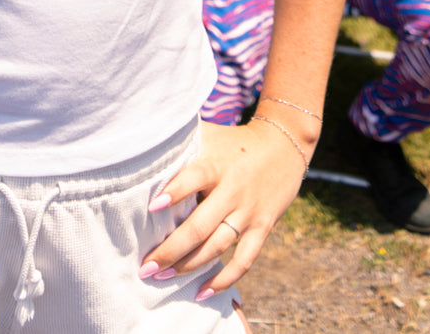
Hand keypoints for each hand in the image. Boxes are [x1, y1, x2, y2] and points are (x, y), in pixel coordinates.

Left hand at [139, 118, 307, 297]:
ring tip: (162, 276)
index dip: (175, 192)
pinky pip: (244, 260)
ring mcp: (248, 212)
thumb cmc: (234, 142)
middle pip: (201, 225)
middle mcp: (232, 191)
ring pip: (218, 246)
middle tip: (146, 265)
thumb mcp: (210, 135)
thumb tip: (144, 138)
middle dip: (171, 249)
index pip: (195, 178)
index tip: (152, 207)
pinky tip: (202, 293)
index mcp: (216, 165)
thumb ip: (182, 141)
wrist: (284, 146)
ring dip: (189, 265)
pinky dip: (224, 280)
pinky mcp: (262, 228)